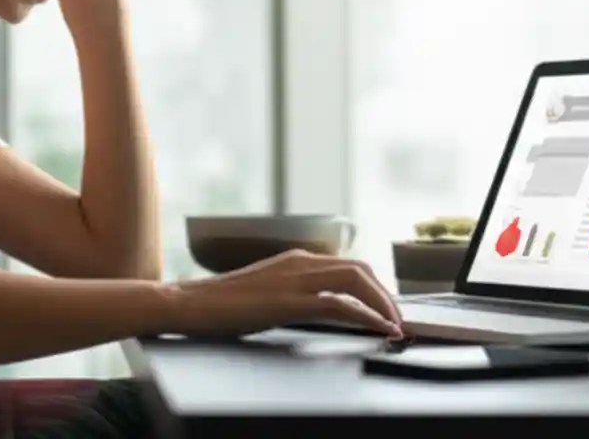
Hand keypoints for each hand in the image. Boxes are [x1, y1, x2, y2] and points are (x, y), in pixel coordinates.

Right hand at [171, 250, 404, 338]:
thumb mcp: (268, 293)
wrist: (190, 303)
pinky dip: (366, 315)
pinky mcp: (288, 300)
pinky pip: (339, 304)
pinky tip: (378, 328)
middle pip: (360, 269)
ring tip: (395, 325)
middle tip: (397, 319)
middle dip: (385, 294)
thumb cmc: (222, 304)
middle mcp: (300, 261)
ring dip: (382, 303)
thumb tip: (322, 307)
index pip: (348, 265)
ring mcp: (294, 278)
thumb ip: (295, 293)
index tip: (387, 307)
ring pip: (356, 280)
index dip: (374, 285)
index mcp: (296, 259)